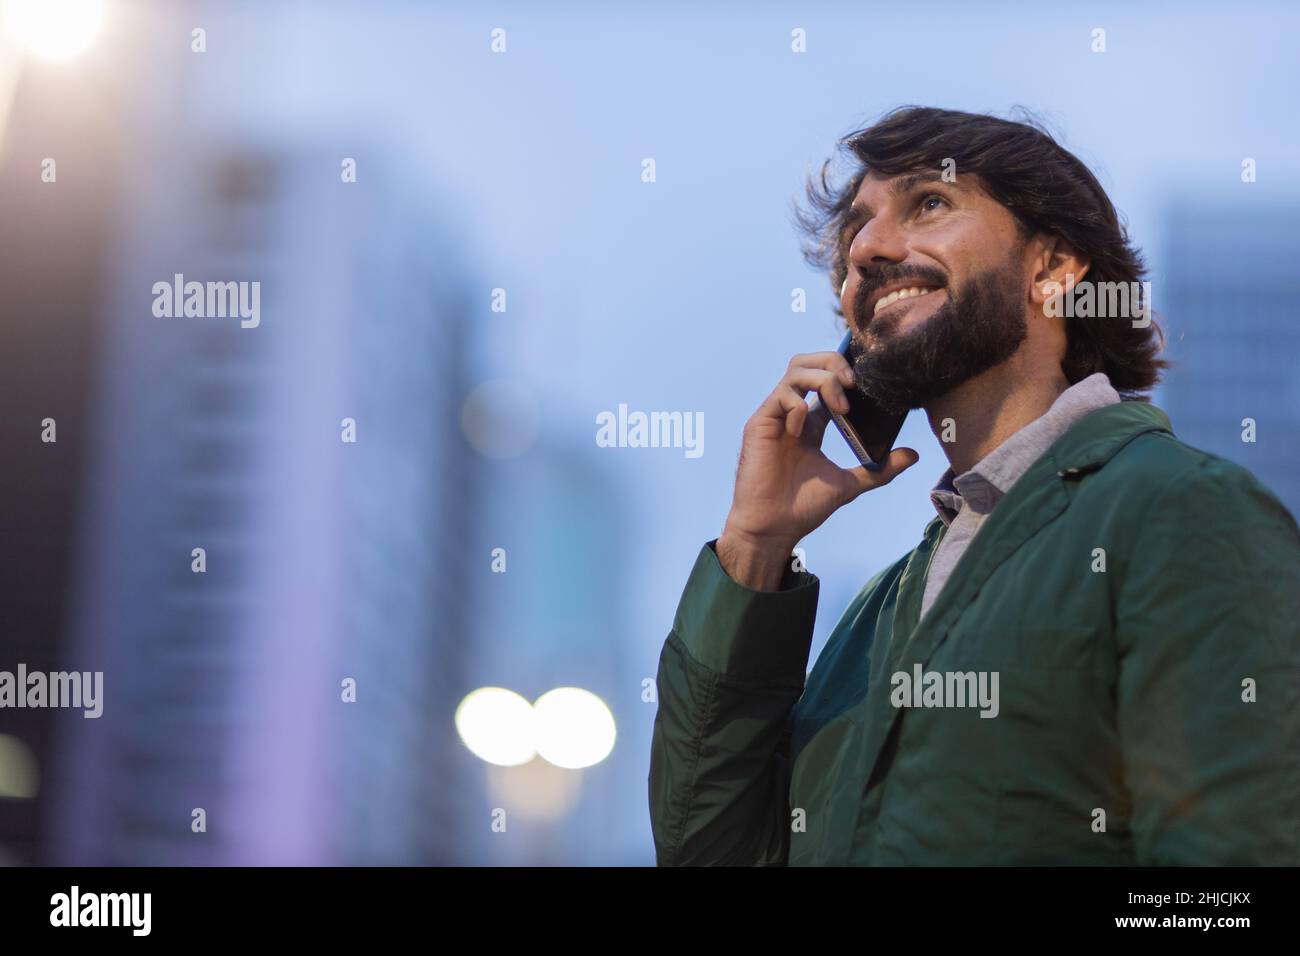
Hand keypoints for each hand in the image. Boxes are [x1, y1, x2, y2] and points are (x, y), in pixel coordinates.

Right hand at [716, 349, 917, 589]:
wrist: (775, 527)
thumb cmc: (803, 507)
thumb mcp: (850, 484)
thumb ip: (880, 469)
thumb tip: (914, 456)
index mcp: (812, 423)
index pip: (826, 380)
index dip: (846, 373)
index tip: (868, 382)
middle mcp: (793, 414)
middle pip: (808, 363)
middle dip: (834, 362)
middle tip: (855, 383)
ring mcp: (776, 416)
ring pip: (796, 370)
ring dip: (823, 379)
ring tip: (841, 405)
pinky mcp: (760, 423)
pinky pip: (781, 396)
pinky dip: (799, 405)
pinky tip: (803, 429)